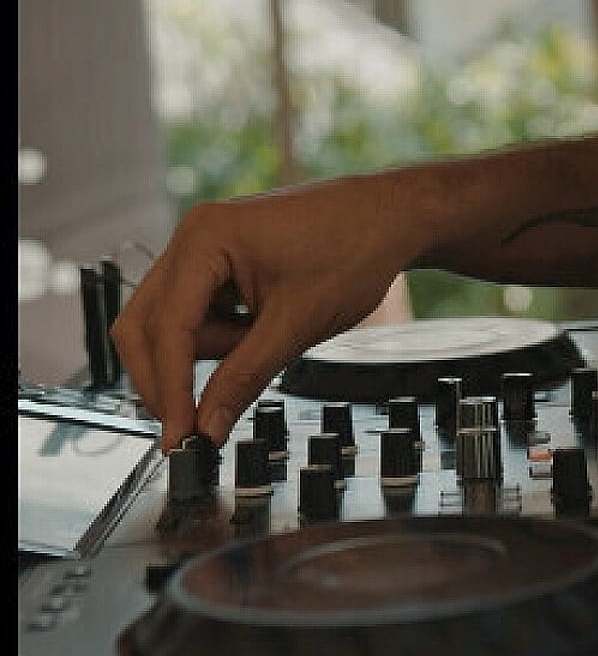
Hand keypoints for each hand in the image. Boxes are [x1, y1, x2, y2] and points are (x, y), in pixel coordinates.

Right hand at [112, 174, 422, 451]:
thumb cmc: (356, 248)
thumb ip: (244, 377)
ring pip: (175, 324)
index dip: (170, 389)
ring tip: (271, 337)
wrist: (392, 220)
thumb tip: (207, 424)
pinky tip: (268, 327)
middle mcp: (194, 238)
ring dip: (213, 351)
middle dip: (168, 377)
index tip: (179, 434)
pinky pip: (203, 315)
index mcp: (205, 240)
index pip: (167, 329)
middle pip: (147, 325)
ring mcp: (206, 250)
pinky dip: (227, 337)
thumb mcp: (297, 325)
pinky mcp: (223, 265)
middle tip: (193, 423)